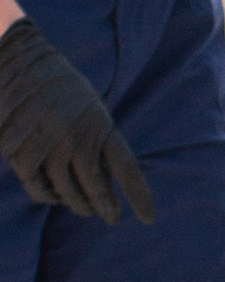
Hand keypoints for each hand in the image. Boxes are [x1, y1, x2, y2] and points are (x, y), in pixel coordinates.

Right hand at [0, 19, 152, 221]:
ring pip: (65, 190)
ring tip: (84, 208)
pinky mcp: (19, 150)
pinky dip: (46, 194)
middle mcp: (76, 137)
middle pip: (95, 186)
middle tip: (111, 218)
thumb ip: (98, 140)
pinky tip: (54, 197)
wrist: (21, 63)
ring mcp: (47, 144)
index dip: (138, 196)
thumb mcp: (91, 108)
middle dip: (104, 206)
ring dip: (76, 203)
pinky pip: (36, 184)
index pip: (125, 168)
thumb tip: (105, 180)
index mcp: (100, 124)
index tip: (148, 219)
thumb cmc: (62, 88)